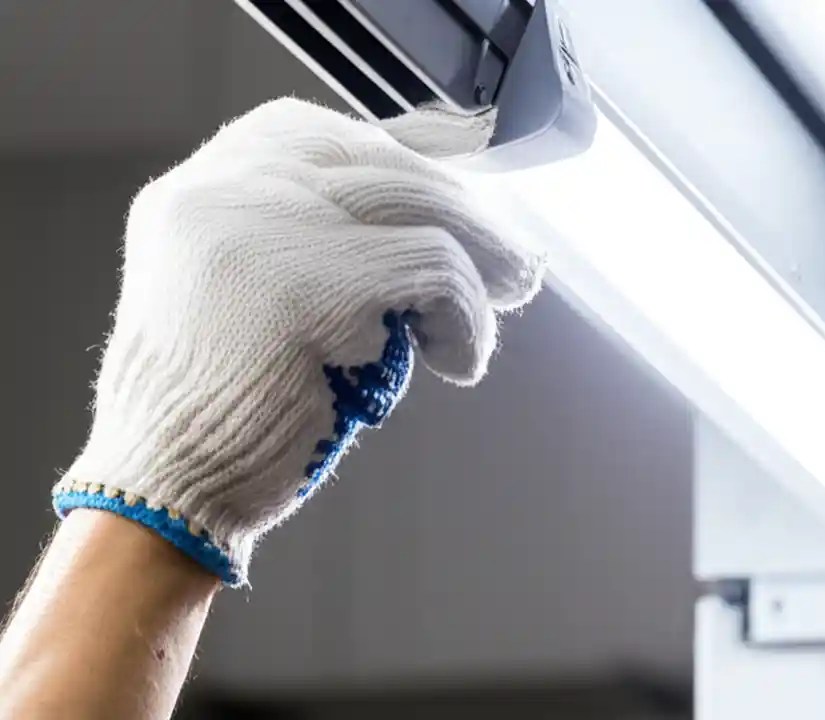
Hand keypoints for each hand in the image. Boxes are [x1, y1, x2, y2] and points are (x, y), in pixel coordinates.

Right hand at [53, 97, 541, 585]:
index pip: (329, 135)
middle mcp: (227, 189)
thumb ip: (305, 239)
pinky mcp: (314, 286)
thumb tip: (428, 204)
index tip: (462, 206)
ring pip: (421, 203)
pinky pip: (438, 269)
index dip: (413, 164)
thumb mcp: (244, 290)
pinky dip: (469, 320)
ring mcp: (266, 229)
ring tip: (509, 295)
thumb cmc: (223, 407)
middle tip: (511, 262)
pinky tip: (457, 362)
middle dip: (466, 212)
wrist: (168, 489)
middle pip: (384, 163)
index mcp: (204, 187)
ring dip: (485, 254)